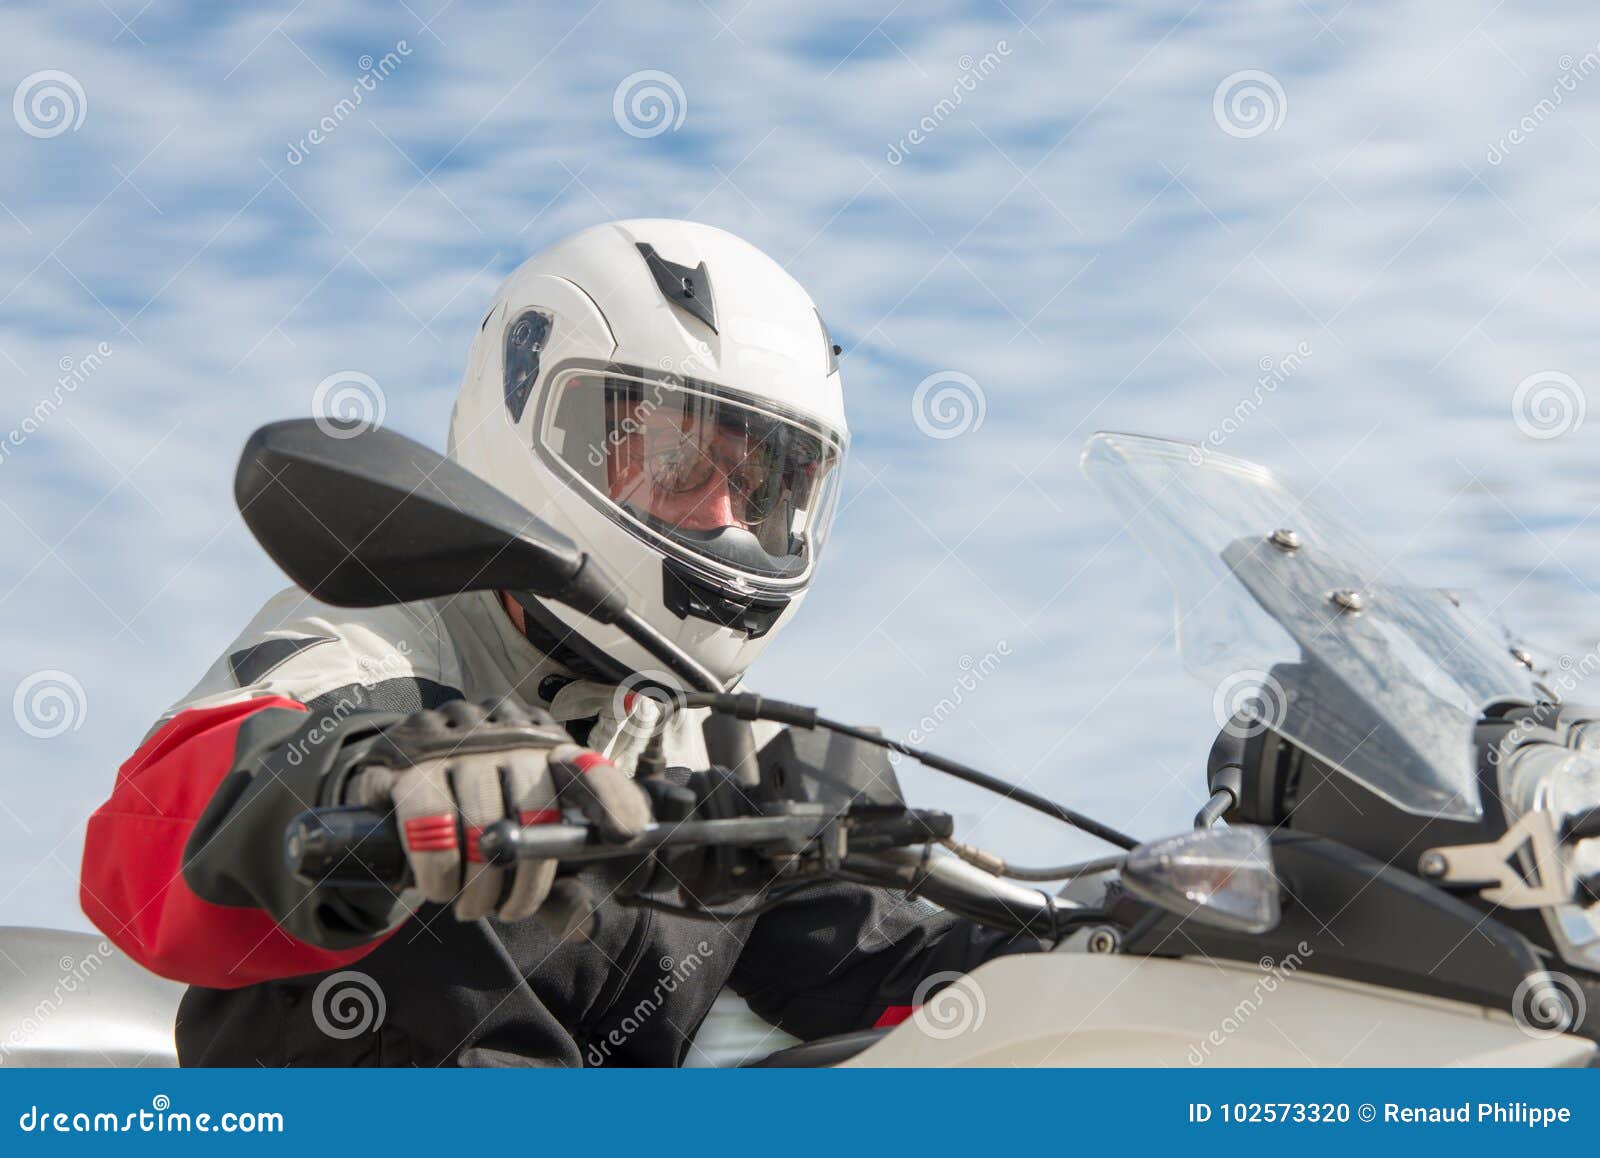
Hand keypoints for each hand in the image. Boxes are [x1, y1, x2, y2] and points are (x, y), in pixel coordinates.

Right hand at [344, 698, 651, 921]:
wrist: (402, 781)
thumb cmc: (482, 822)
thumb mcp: (524, 852)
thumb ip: (557, 893)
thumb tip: (583, 928)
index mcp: (552, 754)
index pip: (590, 770)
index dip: (611, 798)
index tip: (627, 833)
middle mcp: (512, 741)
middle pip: (535, 812)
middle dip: (525, 880)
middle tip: (508, 910)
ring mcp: (460, 745)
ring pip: (481, 824)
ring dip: (478, 885)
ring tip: (472, 905)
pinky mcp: (410, 762)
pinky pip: (430, 824)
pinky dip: (438, 871)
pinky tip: (439, 888)